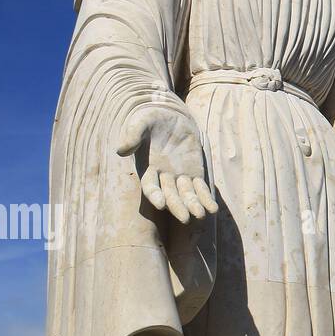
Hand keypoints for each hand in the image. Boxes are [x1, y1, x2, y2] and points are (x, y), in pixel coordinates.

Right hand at [117, 104, 217, 222]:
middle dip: (177, 207)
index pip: (150, 186)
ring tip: (201, 215)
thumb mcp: (141, 123)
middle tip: (185, 218)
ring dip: (193, 206)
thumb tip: (120, 150)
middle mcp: (163, 177)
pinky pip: (200, 188)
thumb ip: (132, 136)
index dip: (155, 195)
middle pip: (170, 195)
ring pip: (186, 195)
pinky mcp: (195, 172)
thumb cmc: (152, 120)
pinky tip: (213, 209)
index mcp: (148, 168)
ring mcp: (180, 176)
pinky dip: (206, 198)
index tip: (160, 205)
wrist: (172, 116)